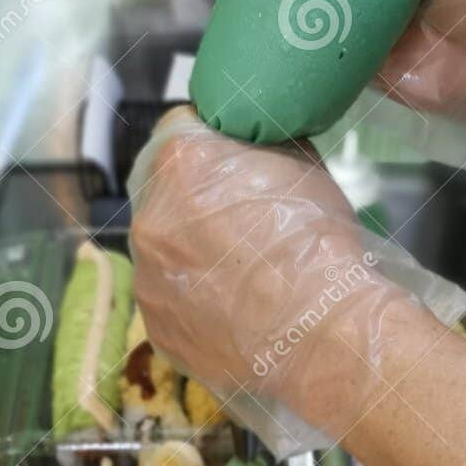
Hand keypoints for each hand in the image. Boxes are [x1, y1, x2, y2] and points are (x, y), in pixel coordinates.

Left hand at [129, 110, 382, 412]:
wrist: (318, 333)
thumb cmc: (316, 243)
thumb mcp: (299, 161)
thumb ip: (257, 143)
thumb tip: (250, 142)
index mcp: (178, 162)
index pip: (178, 131)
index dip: (209, 147)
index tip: (232, 167)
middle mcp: (149, 218)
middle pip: (163, 197)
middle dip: (195, 205)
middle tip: (240, 227)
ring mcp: (147, 279)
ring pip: (164, 255)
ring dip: (191, 258)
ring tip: (240, 278)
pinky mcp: (157, 330)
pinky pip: (170, 306)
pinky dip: (194, 306)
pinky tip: (232, 313)